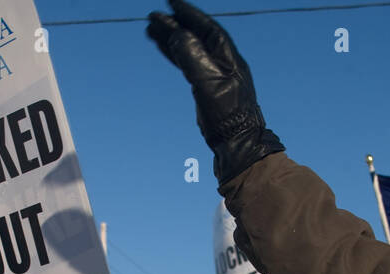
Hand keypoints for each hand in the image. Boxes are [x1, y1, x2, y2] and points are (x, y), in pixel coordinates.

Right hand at [146, 0, 284, 185]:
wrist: (237, 144)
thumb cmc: (228, 115)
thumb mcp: (208, 82)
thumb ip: (191, 55)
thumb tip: (177, 33)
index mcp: (227, 56)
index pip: (206, 27)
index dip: (189, 13)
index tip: (171, 3)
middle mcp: (222, 62)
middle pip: (196, 36)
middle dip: (175, 25)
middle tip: (154, 17)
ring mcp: (215, 76)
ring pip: (189, 50)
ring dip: (171, 39)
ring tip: (151, 31)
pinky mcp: (207, 90)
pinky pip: (188, 65)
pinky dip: (175, 56)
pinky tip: (164, 49)